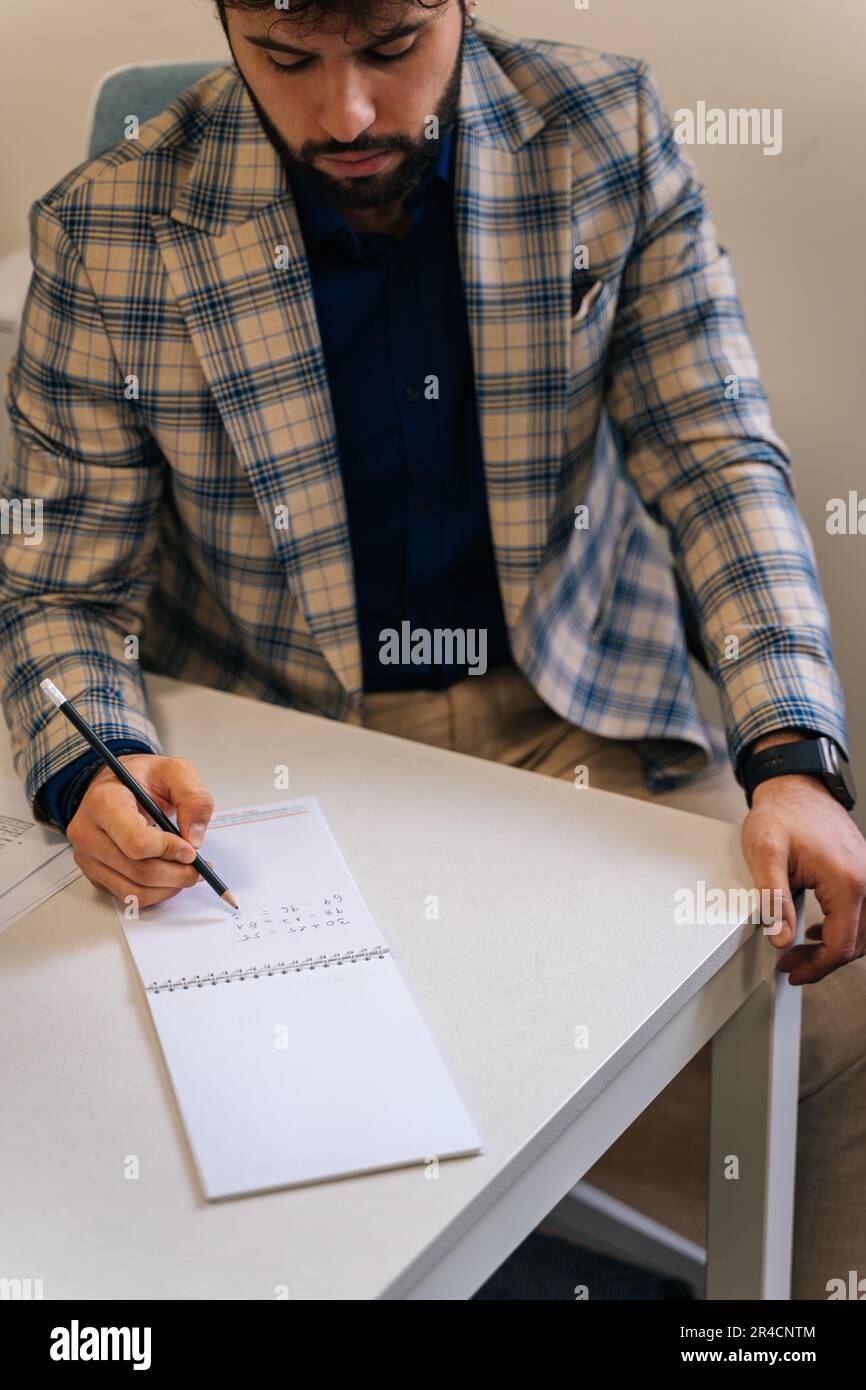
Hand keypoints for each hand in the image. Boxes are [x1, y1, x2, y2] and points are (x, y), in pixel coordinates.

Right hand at [67, 754, 214, 908]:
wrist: (117, 784)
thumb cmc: (141, 777)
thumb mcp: (174, 771)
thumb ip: (193, 798)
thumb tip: (195, 838)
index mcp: (103, 801)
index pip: (136, 842)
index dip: (169, 851)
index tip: (190, 849)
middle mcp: (87, 831)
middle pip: (138, 871)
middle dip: (176, 874)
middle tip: (198, 868)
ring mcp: (87, 856)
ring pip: (133, 890)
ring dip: (168, 887)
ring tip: (187, 873)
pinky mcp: (94, 872)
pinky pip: (127, 895)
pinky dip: (155, 892)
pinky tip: (169, 877)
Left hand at [741, 744, 865, 984]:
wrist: (795, 785)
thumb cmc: (780, 814)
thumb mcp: (765, 854)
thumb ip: (774, 899)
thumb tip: (780, 938)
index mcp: (846, 882)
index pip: (842, 944)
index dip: (817, 967)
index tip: (791, 971)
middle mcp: (865, 880)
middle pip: (856, 942)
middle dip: (823, 961)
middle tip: (791, 966)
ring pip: (862, 929)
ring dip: (833, 946)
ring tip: (800, 952)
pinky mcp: (861, 872)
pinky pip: (860, 912)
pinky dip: (841, 928)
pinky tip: (815, 930)